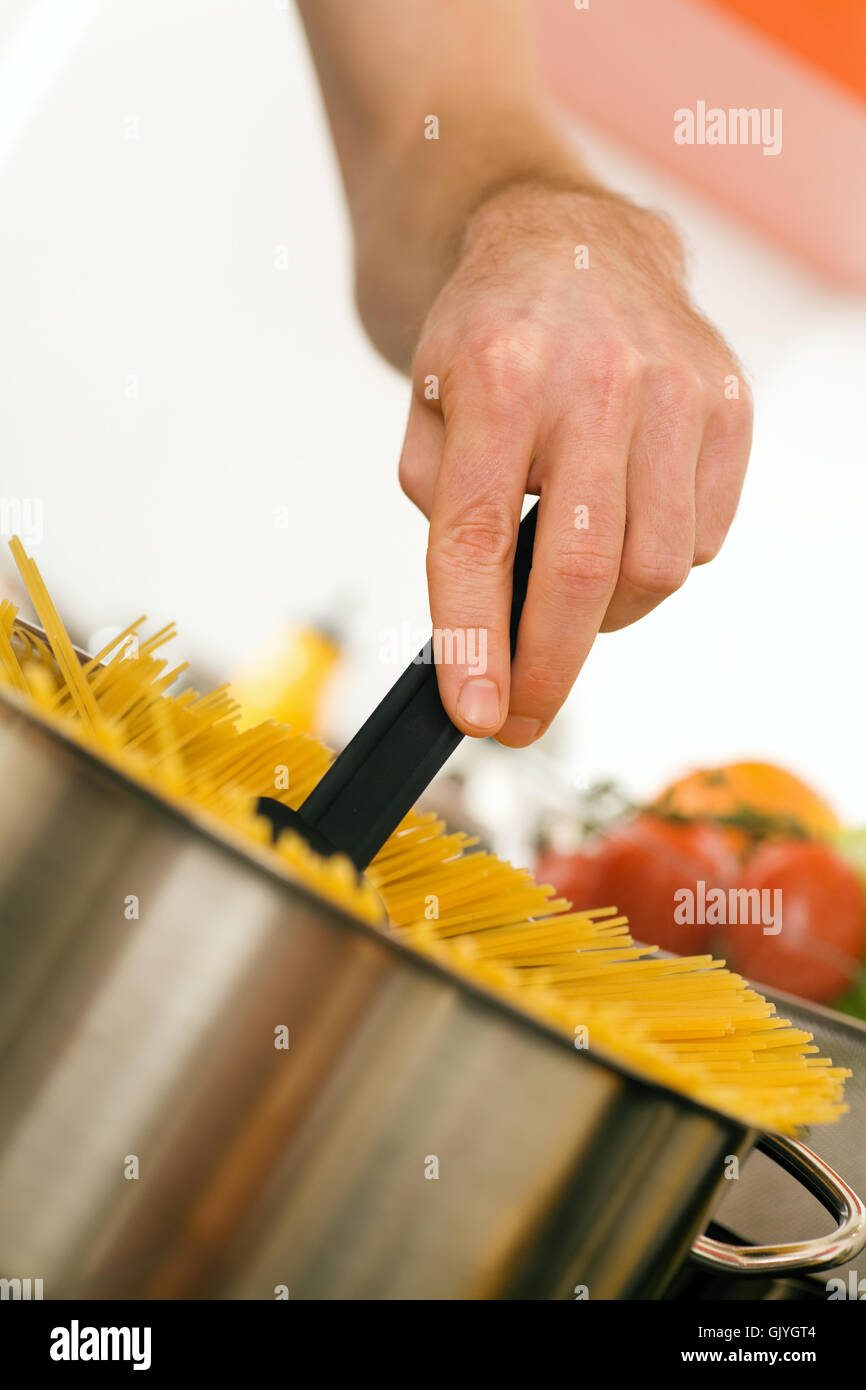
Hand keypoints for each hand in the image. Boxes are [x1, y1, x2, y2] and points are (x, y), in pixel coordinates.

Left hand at [398, 183, 751, 745]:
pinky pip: (703, 539)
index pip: (479, 536)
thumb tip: (487, 620)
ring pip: (657, 570)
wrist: (572, 241)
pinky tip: (622, 527)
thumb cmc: (492, 337)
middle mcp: (597, 381)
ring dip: (606, 613)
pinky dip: (657, 564)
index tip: (476, 715)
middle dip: (548, 669)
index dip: (476, 641)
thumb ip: (444, 507)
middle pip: (582, 571)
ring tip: (568, 591)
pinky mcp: (727, 406)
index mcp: (499, 376)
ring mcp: (676, 392)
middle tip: (522, 716)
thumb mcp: (427, 407)